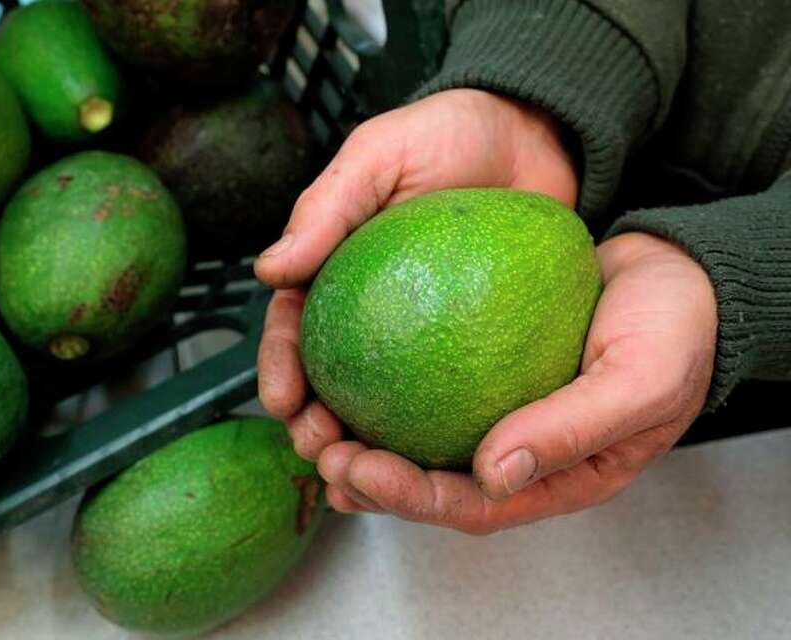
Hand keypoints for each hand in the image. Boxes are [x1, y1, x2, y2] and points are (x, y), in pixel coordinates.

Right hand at [256, 88, 577, 468]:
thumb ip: (327, 208)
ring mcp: (422, 331)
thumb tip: (269, 271)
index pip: (295, 326)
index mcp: (336, 269)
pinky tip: (436, 459)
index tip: (283, 403)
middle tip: (321, 449)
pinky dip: (435, 430)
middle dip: (315, 423)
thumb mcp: (379, 155)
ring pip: (386, 400)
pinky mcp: (474, 343)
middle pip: (333, 377)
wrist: (535, 136)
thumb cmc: (450, 135)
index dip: (281, 367)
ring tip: (368, 470)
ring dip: (368, 441)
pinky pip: (452, 393)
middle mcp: (372, 307)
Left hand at [313, 232, 717, 532]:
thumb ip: (571, 430)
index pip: (472, 506)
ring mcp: (499, 411)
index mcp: (557, 474)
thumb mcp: (640, 380)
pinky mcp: (483, 368)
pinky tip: (345, 364)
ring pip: (420, 439)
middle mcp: (519, 452)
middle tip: (318, 451)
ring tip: (314, 420)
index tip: (357, 470)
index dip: (409, 498)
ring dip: (364, 437)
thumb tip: (493, 475)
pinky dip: (385, 382)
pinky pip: (425, 382)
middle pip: (432, 483)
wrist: (679, 271)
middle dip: (369, 478)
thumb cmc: (674, 329)